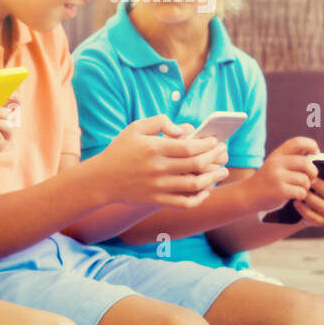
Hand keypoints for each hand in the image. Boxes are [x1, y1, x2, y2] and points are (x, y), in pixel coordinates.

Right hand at [93, 115, 229, 207]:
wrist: (100, 180)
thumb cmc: (119, 151)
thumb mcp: (134, 128)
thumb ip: (160, 122)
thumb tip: (183, 130)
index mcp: (154, 148)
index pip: (190, 146)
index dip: (207, 144)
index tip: (215, 141)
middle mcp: (158, 168)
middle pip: (197, 164)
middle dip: (216, 157)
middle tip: (223, 153)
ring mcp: (158, 186)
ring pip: (195, 184)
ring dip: (214, 177)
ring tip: (222, 171)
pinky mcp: (156, 200)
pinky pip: (185, 202)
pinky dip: (200, 198)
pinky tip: (206, 190)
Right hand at [240, 137, 319, 211]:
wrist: (247, 195)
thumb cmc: (266, 180)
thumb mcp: (275, 164)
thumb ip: (291, 158)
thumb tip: (314, 152)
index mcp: (276, 155)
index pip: (297, 142)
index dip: (311, 144)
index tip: (315, 152)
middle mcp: (276, 163)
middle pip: (306, 163)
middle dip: (312, 172)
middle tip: (309, 178)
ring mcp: (277, 177)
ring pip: (305, 180)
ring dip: (306, 186)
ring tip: (297, 188)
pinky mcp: (280, 190)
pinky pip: (301, 192)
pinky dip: (301, 195)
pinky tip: (293, 196)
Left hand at [293, 164, 323, 225]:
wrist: (302, 207)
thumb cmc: (311, 187)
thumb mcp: (316, 178)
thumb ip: (317, 169)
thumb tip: (310, 157)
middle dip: (320, 186)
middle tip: (310, 180)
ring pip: (320, 204)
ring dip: (309, 197)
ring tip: (299, 191)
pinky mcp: (322, 221)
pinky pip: (311, 215)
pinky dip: (302, 208)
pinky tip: (295, 202)